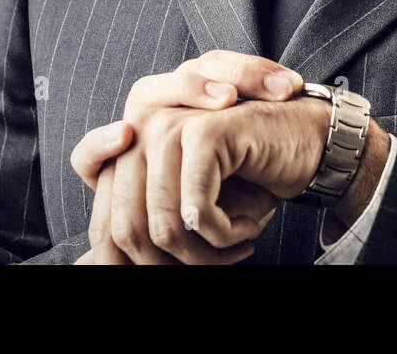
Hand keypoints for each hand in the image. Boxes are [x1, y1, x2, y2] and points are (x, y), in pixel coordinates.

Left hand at [70, 50, 307, 263]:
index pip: (102, 224)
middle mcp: (139, 131)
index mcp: (127, 148)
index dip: (118, 262)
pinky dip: (225, 235)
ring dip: (207, 255)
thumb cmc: (248, 177)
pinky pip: (196, 210)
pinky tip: (249, 228)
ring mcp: (169, 125)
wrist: (306, 142)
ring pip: (163, 225)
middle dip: (173, 265)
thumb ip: (145, 229)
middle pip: (126, 230)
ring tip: (239, 248)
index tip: (153, 272)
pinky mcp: (204, 130)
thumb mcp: (188, 209)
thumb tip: (90, 269)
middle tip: (217, 266)